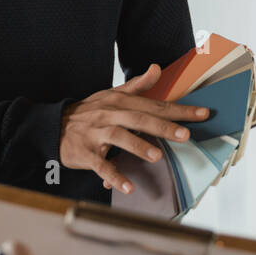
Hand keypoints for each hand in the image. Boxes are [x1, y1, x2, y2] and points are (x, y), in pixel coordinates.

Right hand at [58, 63, 208, 194]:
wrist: (53, 126)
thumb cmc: (89, 112)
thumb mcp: (111, 94)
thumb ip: (137, 85)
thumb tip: (157, 68)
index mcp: (119, 101)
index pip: (153, 104)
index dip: (178, 109)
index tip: (202, 114)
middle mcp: (109, 114)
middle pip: (139, 118)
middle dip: (162, 126)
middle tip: (185, 135)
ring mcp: (96, 134)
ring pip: (118, 137)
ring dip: (137, 146)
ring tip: (156, 157)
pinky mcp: (85, 153)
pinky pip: (100, 165)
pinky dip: (114, 176)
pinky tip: (128, 186)